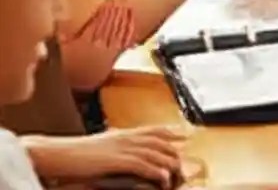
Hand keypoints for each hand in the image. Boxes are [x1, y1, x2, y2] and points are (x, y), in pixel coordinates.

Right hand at [27, 126, 188, 186]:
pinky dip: (156, 172)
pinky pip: (145, 165)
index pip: (154, 130)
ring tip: (174, 177)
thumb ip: (117, 147)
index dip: (171, 132)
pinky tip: (162, 179)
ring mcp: (124, 148)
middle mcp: (128, 137)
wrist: (60, 154)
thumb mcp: (102, 145)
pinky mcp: (119, 160)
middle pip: (161, 143)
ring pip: (157, 154)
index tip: (184, 136)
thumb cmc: (77, 153)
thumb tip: (126, 153)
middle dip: (174, 154)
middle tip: (181, 167)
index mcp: (124, 133)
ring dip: (168, 166)